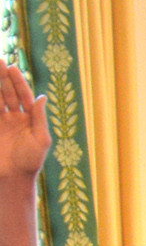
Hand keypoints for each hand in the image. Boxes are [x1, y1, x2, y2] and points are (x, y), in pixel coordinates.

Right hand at [0, 64, 50, 181]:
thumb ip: (39, 118)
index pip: (23, 96)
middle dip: (2, 78)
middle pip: (7, 93)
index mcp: (28, 119)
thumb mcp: (40, 140)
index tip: (11, 67)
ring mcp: (0, 122)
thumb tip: (41, 97)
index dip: (17, 82)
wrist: (12, 178)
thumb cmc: (30, 162)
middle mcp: (14, 118)